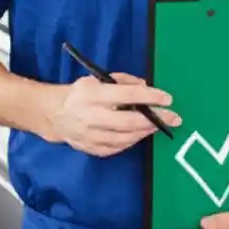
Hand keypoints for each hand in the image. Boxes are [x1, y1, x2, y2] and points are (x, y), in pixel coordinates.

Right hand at [44, 73, 180, 156]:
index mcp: (92, 94)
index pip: (127, 95)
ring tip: (158, 126)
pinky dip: (132, 140)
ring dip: (146, 131)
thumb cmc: (79, 94)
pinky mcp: (92, 149)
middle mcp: (92, 116)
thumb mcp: (96, 79)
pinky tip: (140, 134)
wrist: (54, 115)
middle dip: (156, 119)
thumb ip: (121, 81)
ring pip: (127, 137)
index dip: (150, 97)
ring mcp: (91, 136)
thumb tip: (145, 87)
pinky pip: (118, 147)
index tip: (167, 98)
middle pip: (130, 121)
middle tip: (174, 117)